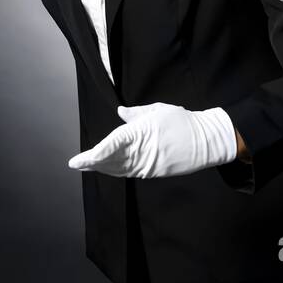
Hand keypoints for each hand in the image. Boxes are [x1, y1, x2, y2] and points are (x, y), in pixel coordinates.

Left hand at [67, 102, 238, 178]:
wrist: (206, 141)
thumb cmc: (182, 121)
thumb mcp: (158, 110)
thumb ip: (137, 114)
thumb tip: (120, 113)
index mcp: (143, 132)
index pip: (113, 144)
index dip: (95, 152)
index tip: (80, 158)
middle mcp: (144, 151)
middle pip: (112, 160)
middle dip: (93, 162)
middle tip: (76, 164)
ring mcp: (149, 164)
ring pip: (119, 169)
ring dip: (102, 168)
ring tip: (86, 166)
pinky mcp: (155, 172)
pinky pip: (131, 172)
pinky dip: (116, 171)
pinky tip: (106, 169)